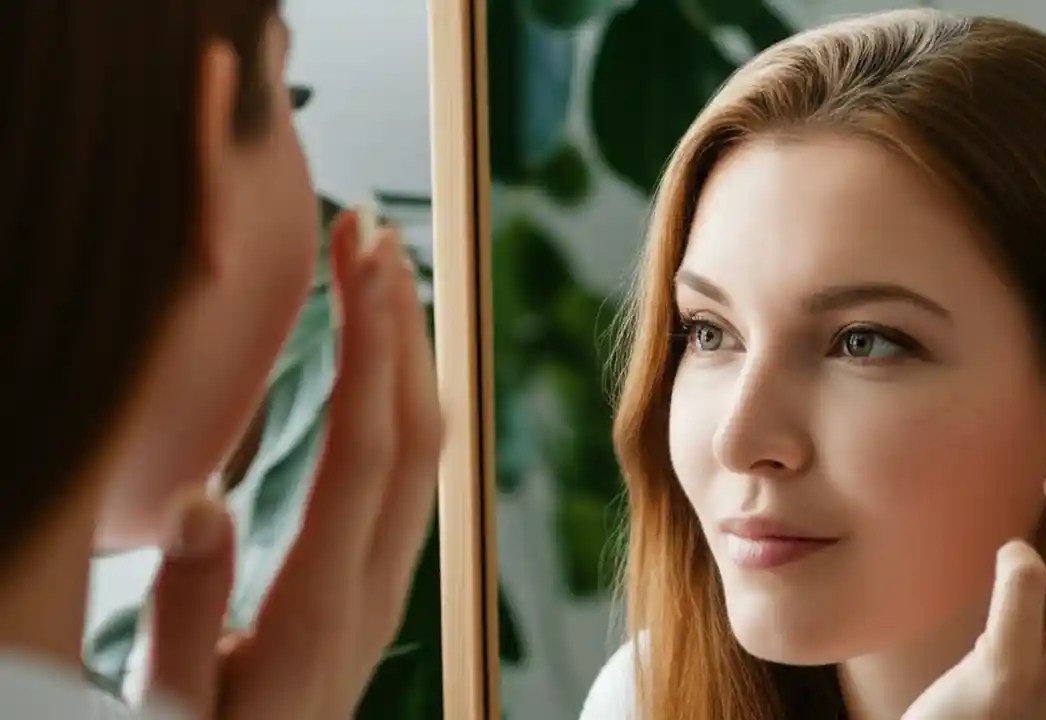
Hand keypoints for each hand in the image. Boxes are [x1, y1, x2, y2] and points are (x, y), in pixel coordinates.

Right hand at [137, 211, 442, 718]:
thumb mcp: (170, 702)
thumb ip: (182, 609)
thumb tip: (201, 499)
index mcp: (321, 601)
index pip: (366, 446)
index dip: (372, 344)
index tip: (362, 256)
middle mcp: (374, 581)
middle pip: (413, 429)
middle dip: (399, 321)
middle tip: (371, 231)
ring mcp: (386, 578)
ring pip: (423, 447)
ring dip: (407, 352)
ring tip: (380, 273)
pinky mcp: (379, 579)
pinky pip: (410, 471)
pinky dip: (401, 396)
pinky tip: (380, 363)